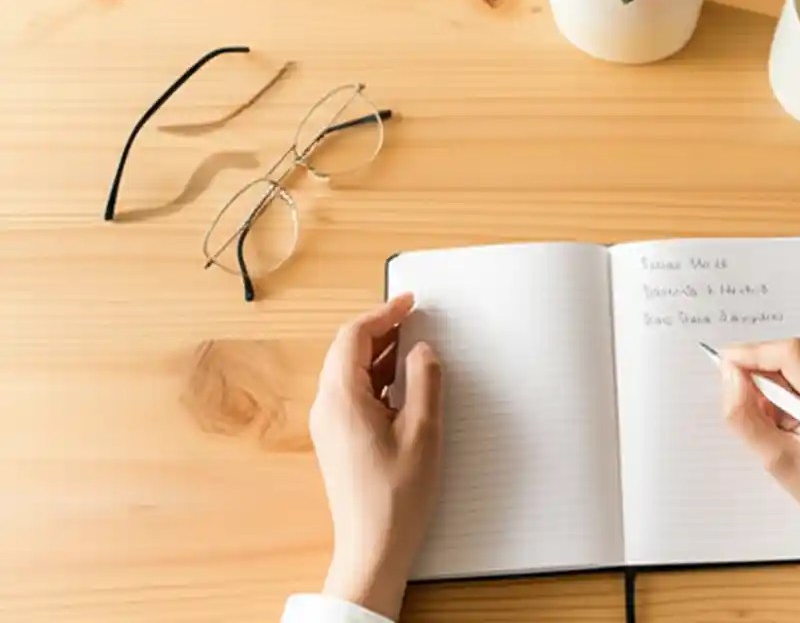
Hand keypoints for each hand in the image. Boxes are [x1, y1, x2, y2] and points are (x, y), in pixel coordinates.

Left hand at [309, 293, 443, 618]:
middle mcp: (326, 407)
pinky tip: (403, 386)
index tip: (409, 302)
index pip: (353, 337)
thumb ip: (424, 382)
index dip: (382, 313)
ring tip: (414, 347)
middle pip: (347, 352)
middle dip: (381, 330)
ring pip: (349, 372)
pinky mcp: (337, 440)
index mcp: (341, 399)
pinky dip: (376, 379)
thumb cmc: (397, 495)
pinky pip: (352, 394)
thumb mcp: (423, 432)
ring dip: (379, 355)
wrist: (372, 546)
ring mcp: (328, 425)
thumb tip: (422, 351)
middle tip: (415, 319)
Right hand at [720, 339, 799, 568]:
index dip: (753, 352)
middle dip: (766, 366)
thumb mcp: (780, 462)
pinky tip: (794, 418)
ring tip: (770, 415)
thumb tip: (730, 376)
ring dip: (783, 378)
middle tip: (743, 394)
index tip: (724, 363)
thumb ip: (746, 417)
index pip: (791, 354)